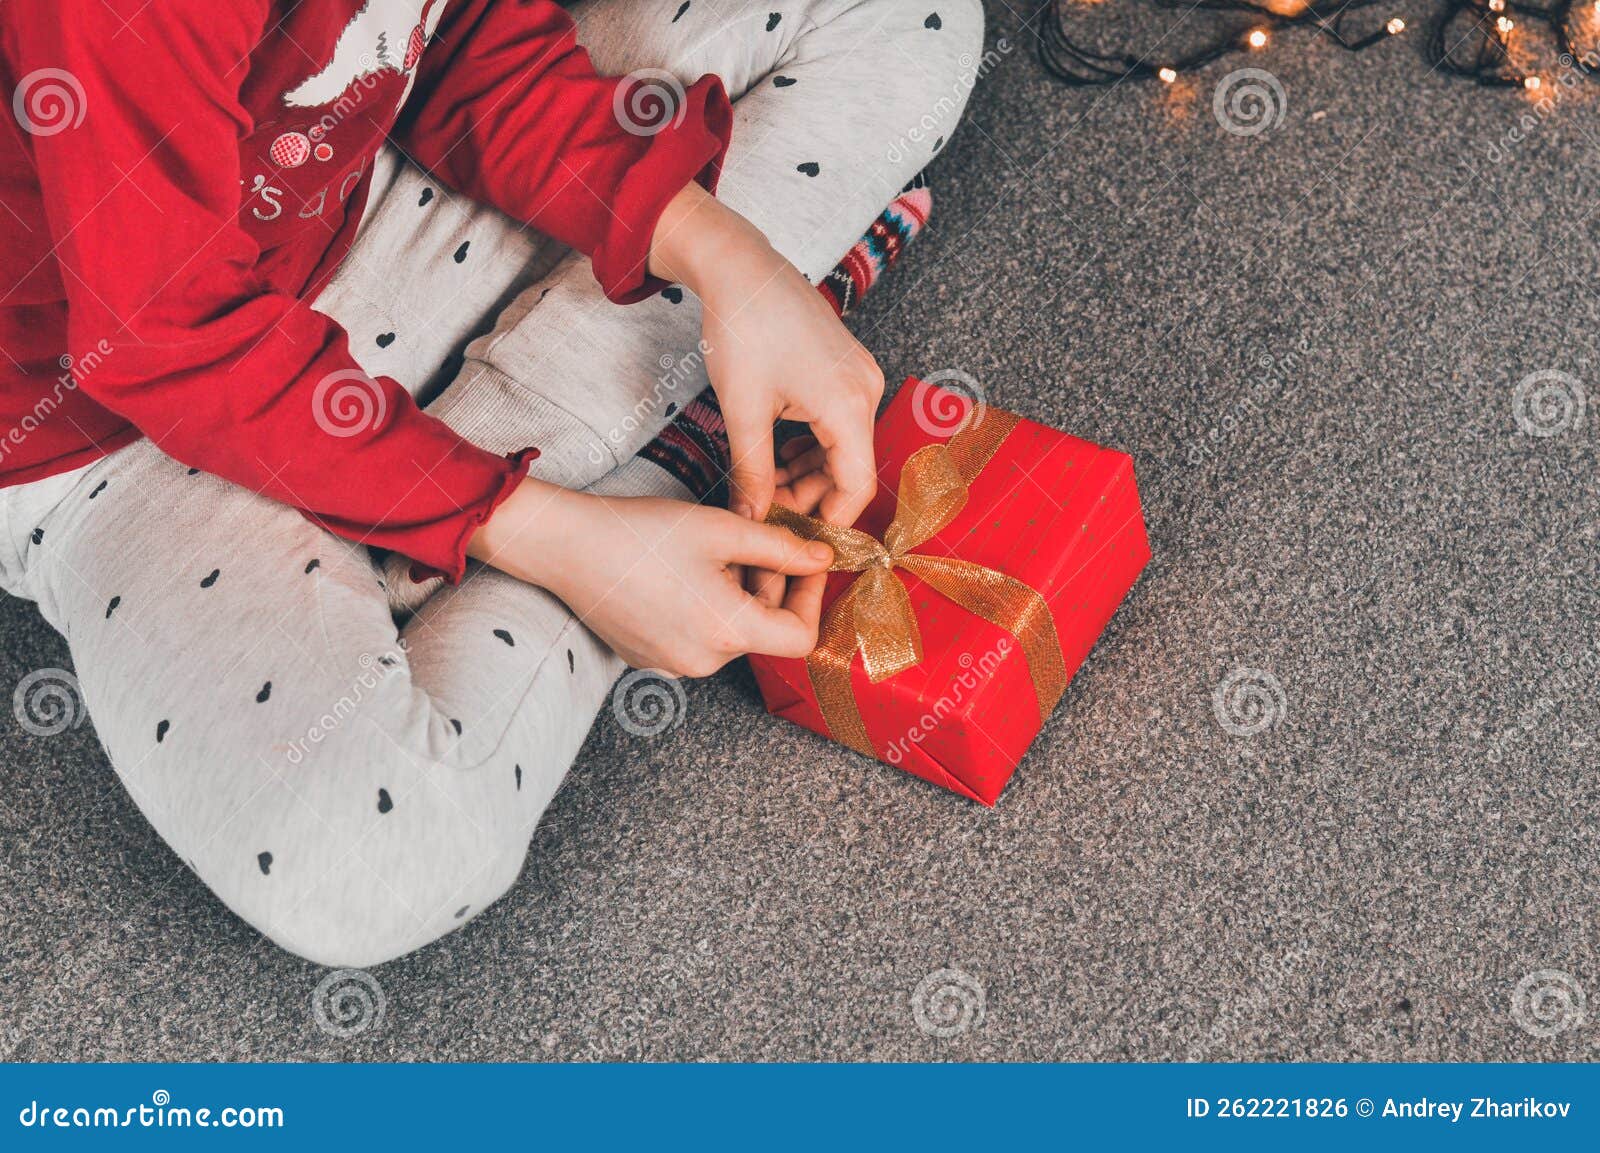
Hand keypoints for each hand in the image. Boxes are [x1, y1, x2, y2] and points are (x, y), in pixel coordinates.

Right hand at [468, 478, 830, 677]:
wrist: (565, 546)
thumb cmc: (641, 532)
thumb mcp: (722, 530)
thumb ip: (781, 548)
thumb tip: (823, 558)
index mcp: (727, 631)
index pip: (800, 636)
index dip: (811, 597)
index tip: (805, 563)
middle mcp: (703, 661)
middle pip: (763, 631)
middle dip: (770, 586)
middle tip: (751, 539)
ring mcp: (673, 665)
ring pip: (731, 632)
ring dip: (737, 595)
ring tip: (711, 553)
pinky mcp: (649, 659)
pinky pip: (697, 638)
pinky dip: (706, 608)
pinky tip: (683, 573)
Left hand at [649, 182, 883, 527]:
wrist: (739, 266)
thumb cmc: (742, 328)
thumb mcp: (743, 412)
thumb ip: (753, 474)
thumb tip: (754, 521)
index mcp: (849, 404)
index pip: (856, 486)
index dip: (828, 522)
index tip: (795, 542)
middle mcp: (865, 391)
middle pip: (851, 469)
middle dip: (811, 499)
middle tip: (767, 513)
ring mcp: (858, 377)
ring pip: (842, 448)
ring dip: (808, 475)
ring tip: (765, 488)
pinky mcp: (844, 369)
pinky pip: (836, 424)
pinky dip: (810, 447)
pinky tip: (776, 456)